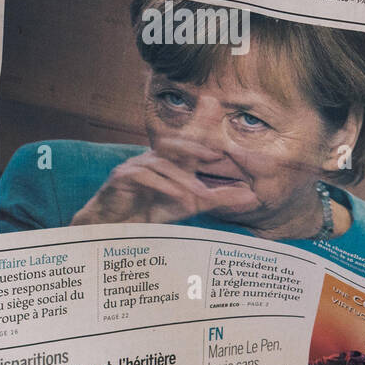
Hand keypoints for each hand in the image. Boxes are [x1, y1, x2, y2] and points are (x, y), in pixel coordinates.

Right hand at [70, 138, 261, 226]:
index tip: (223, 149)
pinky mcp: (121, 177)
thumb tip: (250, 196)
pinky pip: (144, 176)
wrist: (113, 227)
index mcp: (167, 159)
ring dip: (182, 179)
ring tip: (199, 195)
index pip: (186, 142)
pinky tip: (177, 198)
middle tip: (214, 157)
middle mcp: (151, 157)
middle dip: (193, 147)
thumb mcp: (189, 205)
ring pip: (162, 163)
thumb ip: (217, 198)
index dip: (203, 137)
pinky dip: (163, 186)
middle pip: (173, 143)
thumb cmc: (149, 211)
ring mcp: (134, 165)